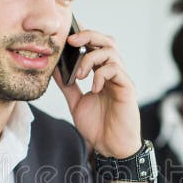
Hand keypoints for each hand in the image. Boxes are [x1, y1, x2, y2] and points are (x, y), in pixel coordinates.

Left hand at [54, 28, 141, 158]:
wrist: (111, 148)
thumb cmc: (98, 127)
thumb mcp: (76, 102)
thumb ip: (68, 85)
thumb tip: (55, 68)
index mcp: (102, 74)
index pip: (96, 46)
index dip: (84, 35)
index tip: (67, 34)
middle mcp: (113, 74)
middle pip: (106, 41)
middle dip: (88, 36)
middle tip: (71, 41)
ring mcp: (121, 80)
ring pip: (111, 52)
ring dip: (91, 58)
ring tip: (80, 75)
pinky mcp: (127, 88)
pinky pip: (116, 70)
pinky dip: (101, 74)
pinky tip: (93, 88)